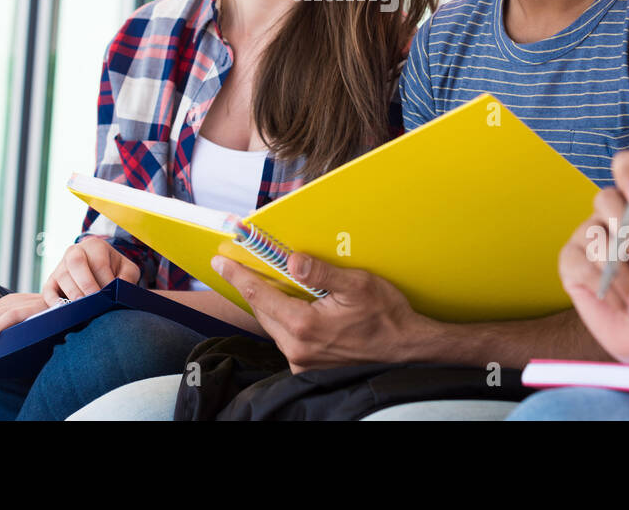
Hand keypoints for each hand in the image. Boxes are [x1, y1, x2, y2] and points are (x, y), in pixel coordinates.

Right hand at [41, 236, 139, 304]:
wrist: (98, 269)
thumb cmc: (114, 270)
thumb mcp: (127, 269)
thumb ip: (127, 278)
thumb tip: (120, 292)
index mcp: (95, 246)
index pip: (99, 263)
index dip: (105, 282)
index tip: (111, 298)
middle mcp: (75, 252)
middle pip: (76, 263)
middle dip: (86, 285)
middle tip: (95, 303)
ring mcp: (60, 266)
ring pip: (62, 277)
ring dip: (73, 294)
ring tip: (83, 310)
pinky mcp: (50, 282)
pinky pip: (47, 291)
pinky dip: (53, 302)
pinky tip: (64, 311)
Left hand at [210, 253, 430, 372]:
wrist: (407, 350)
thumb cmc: (387, 317)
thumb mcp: (357, 285)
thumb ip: (320, 272)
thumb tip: (291, 260)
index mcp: (304, 326)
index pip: (260, 295)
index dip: (239, 275)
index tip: (221, 262)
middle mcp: (297, 348)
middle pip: (262, 311)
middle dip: (252, 288)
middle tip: (241, 266)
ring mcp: (302, 362)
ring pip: (274, 326)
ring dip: (270, 305)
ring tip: (270, 283)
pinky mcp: (309, 368)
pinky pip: (287, 339)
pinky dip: (284, 320)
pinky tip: (294, 307)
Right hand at [559, 152, 628, 363]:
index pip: (627, 169)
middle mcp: (607, 216)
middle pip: (605, 199)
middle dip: (628, 228)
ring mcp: (586, 238)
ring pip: (597, 239)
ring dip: (623, 273)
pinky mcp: (570, 263)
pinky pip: (582, 266)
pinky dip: (606, 287)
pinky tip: (623, 304)